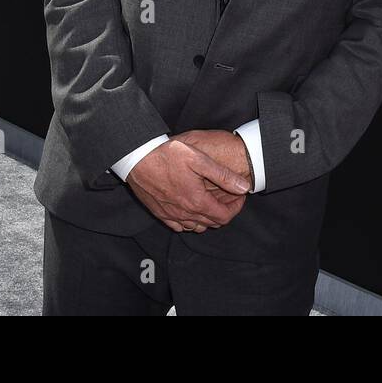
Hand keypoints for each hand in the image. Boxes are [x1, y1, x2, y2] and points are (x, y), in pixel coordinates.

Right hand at [127, 139, 250, 233]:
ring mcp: (171, 215)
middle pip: (212, 223)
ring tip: (211, 201)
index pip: (224, 216)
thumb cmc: (167, 155)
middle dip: (224, 211)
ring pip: (196, 227)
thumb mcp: (199, 159)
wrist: (137, 158)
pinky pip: (179, 226)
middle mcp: (184, 214)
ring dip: (208, 217)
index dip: (236, 207)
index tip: (240, 196)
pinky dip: (190, 221)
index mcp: (197, 201)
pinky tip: (191, 208)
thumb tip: (244, 187)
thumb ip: (223, 175)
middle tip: (229, 196)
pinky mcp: (159, 213)